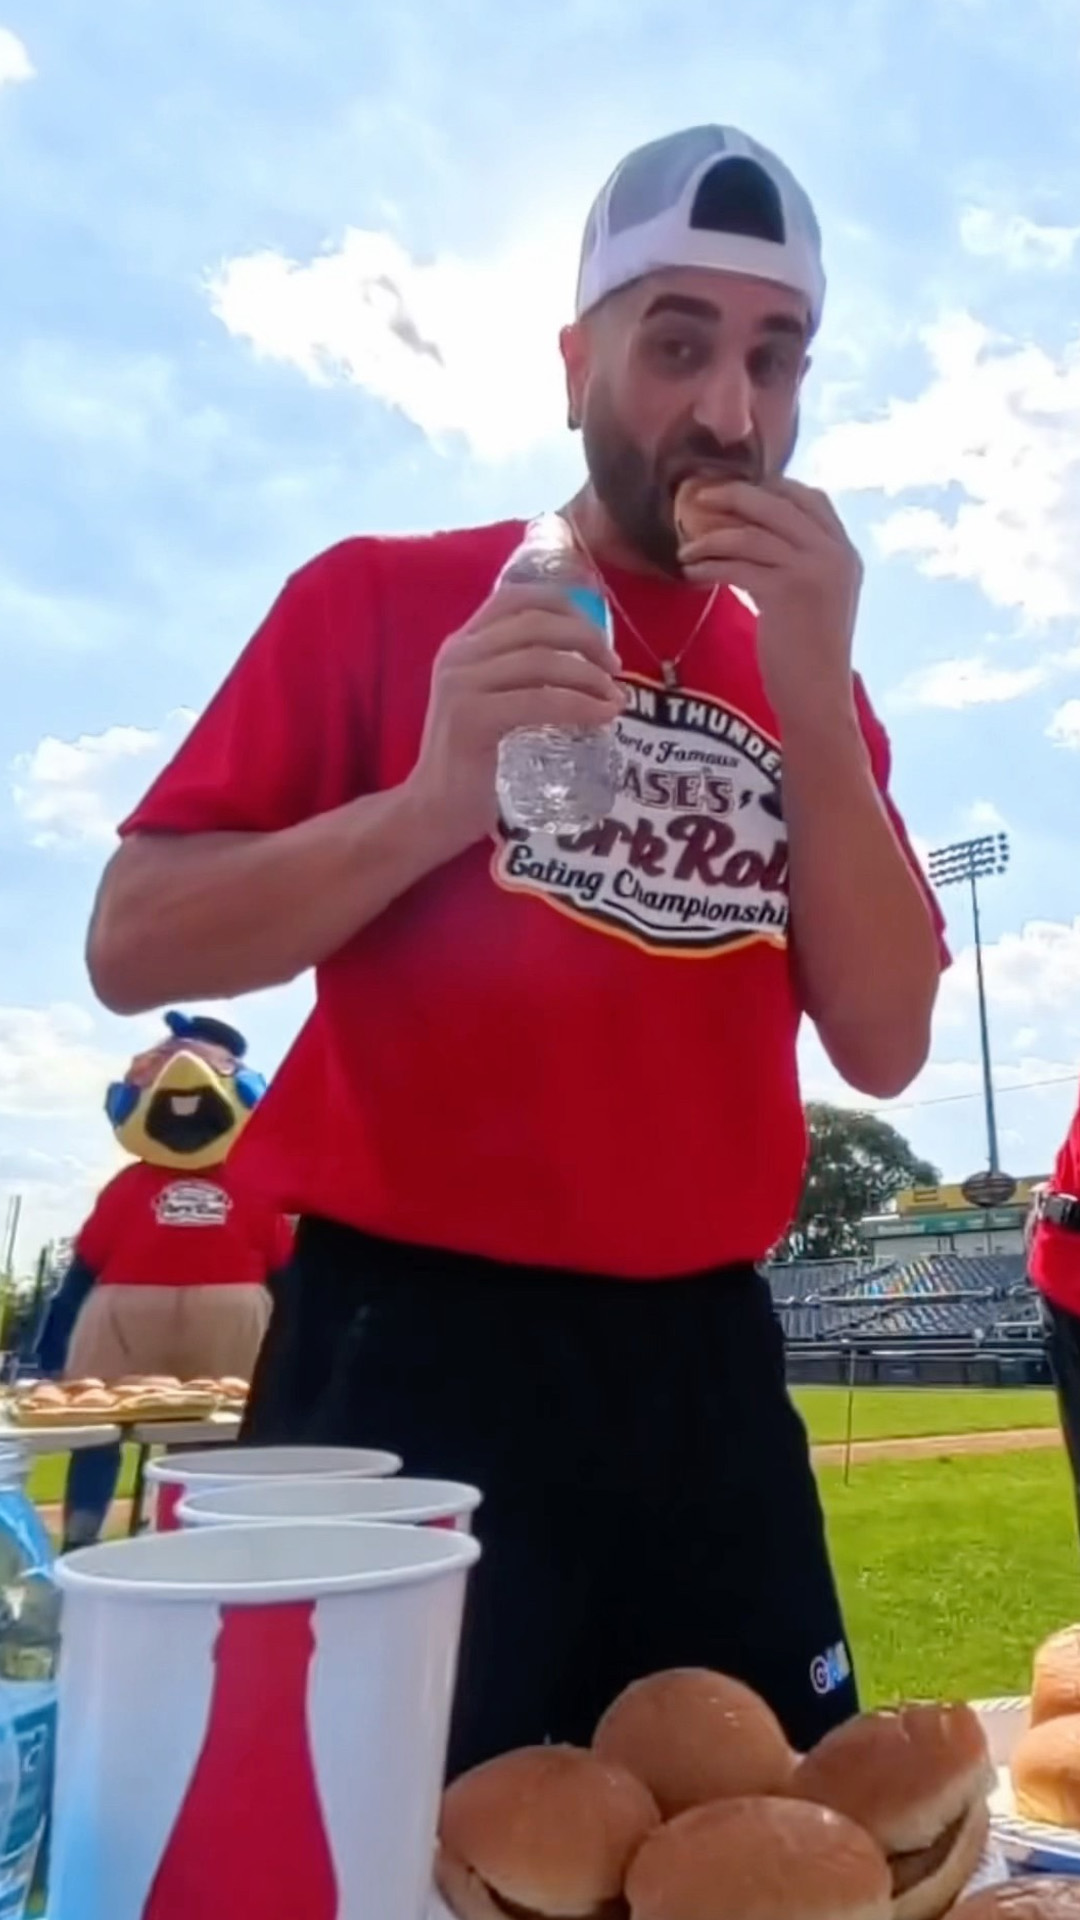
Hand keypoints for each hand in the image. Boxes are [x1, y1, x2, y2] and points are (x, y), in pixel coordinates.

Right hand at [406, 583, 623, 855]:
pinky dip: (579, 706)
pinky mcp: (472, 719)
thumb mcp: (494, 702)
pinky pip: (538, 702)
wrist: (434, 812)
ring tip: (613, 698)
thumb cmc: (473, 762)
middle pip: (536, 624)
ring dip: (588, 675)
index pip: (516, 597)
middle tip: (614, 668)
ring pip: (540, 661)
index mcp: (462, 643)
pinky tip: (601, 717)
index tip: (598, 633)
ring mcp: (461, 685)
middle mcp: (458, 655)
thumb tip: (588, 659)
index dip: (565, 605)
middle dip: (586, 639)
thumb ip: (521, 675)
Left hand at [679, 480, 862, 733]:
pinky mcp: (785, 592)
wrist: (818, 698)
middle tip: (699, 499)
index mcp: (845, 552)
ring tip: (686, 549)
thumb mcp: (819, 598)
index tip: (737, 491)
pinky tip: (692, 571)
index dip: (771, 486)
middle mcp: (834, 554)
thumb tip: (757, 534)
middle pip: (778, 503)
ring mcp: (812, 571)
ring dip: (711, 537)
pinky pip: (736, 564)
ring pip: (751, 534)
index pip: (811, 497)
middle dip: (733, 496)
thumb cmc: (810, 655)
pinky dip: (708, 564)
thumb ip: (801, 562)